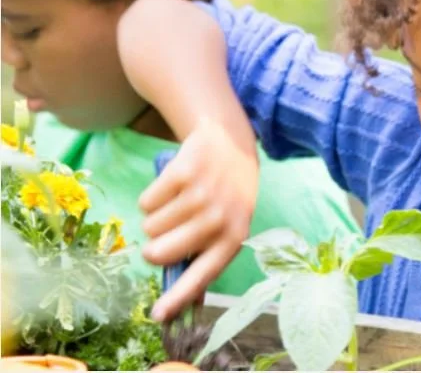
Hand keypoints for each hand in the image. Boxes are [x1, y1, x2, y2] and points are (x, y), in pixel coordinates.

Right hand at [139, 118, 258, 320]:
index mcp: (232, 240)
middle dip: (153, 248)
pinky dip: (152, 197)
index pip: (201, 276)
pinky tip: (174, 187)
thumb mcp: (227, 226)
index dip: (178, 297)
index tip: (157, 315)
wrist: (230, 147)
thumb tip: (176, 298)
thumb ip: (204, 256)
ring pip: (149, 227)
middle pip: (159, 253)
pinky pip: (146, 202)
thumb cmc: (226, 197)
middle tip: (168, 232)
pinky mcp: (181, 174)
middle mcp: (217, 220)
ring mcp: (200, 196)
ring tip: (179, 203)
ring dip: (156, 218)